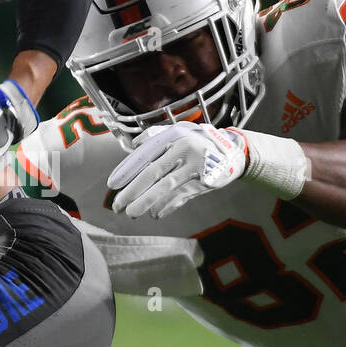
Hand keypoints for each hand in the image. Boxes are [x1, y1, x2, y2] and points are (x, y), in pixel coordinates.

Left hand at [107, 123, 247, 218]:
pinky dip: (168, 206)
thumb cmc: (198, 142)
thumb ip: (156, 136)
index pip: (144, 155)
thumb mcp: (179, 131)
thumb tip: (134, 146)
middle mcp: (184, 149)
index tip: (112, 185)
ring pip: (166, 186)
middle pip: (152, 172)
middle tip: (117, 206)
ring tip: (131, 213)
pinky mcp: (206, 181)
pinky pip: (182, 196)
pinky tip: (155, 214)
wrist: (233, 150)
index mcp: (173, 136)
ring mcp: (196, 166)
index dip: (126, 170)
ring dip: (146, 202)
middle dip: (132, 191)